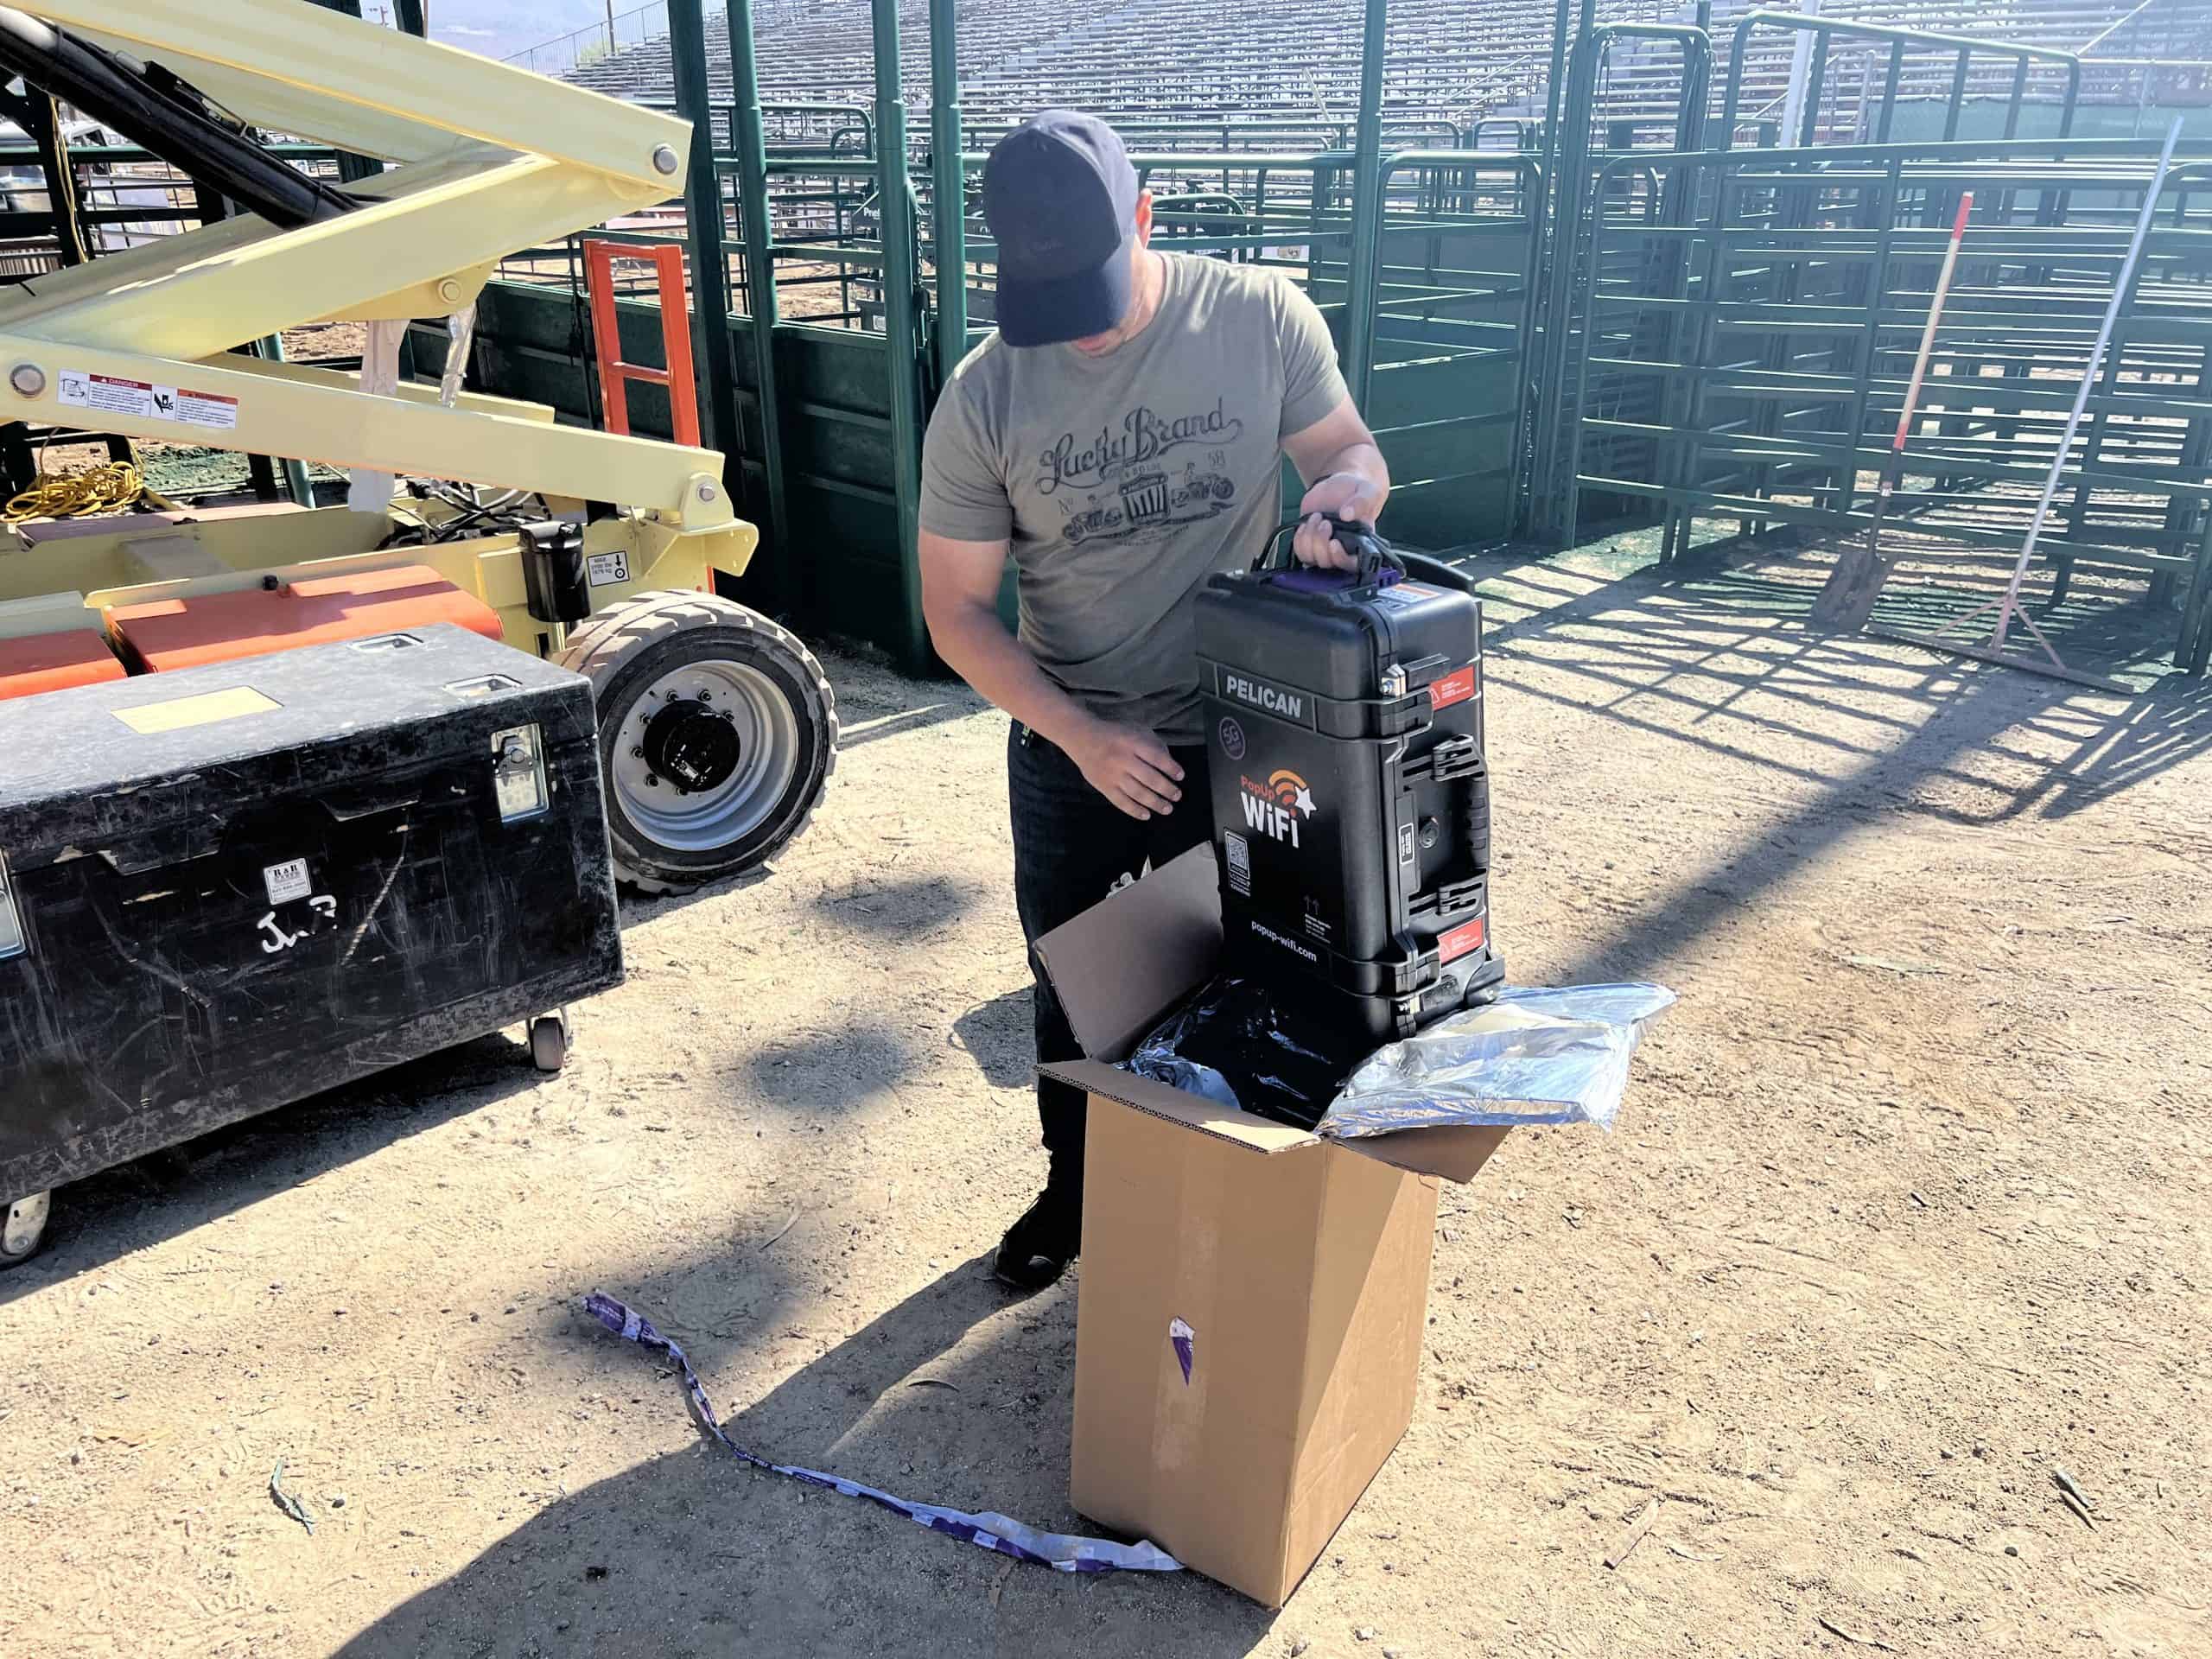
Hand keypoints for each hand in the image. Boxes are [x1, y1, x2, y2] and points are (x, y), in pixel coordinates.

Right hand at [1067, 719, 1183, 820]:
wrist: (1082, 737)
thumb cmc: (1114, 734)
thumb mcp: (1135, 729)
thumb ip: (1153, 743)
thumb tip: (1169, 764)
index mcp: (1132, 742)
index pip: (1157, 758)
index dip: (1171, 769)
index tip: (1180, 776)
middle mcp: (1122, 759)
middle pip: (1150, 779)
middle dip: (1167, 789)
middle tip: (1177, 795)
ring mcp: (1112, 775)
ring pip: (1138, 793)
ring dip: (1156, 803)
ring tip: (1167, 808)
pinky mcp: (1104, 786)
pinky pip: (1121, 802)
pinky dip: (1135, 810)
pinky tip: (1146, 815)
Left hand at [1292, 471, 1384, 568]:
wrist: (1339, 485)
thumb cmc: (1357, 491)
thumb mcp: (1367, 491)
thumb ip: (1362, 502)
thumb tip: (1347, 515)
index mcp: (1360, 543)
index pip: (1351, 564)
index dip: (1340, 559)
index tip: (1333, 543)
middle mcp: (1342, 549)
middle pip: (1327, 563)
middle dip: (1321, 543)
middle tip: (1325, 522)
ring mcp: (1324, 547)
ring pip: (1311, 559)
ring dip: (1308, 538)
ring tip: (1316, 517)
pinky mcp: (1310, 542)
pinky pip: (1300, 551)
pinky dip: (1299, 538)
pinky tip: (1306, 523)